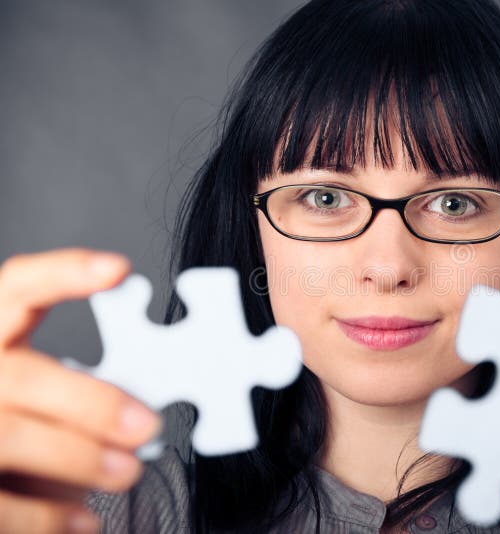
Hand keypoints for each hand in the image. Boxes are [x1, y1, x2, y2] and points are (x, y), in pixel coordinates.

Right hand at [0, 249, 162, 532]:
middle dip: (91, 402)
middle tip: (149, 427)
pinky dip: (46, 516)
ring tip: (128, 473)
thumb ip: (80, 391)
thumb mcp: (44, 395)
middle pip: (18, 377)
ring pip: (8, 437)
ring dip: (79, 459)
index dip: (61, 273)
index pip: (15, 288)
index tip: (119, 268)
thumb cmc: (26, 425)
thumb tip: (142, 410)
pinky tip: (84, 522)